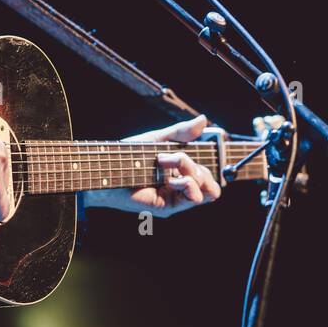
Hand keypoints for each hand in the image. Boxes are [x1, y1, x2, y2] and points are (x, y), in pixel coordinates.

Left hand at [83, 114, 221, 216]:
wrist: (107, 168)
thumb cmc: (129, 155)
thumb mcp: (159, 139)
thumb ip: (182, 133)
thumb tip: (204, 120)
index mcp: (181, 168)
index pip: (210, 166)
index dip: (219, 154)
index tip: (219, 137)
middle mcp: (181, 184)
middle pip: (210, 179)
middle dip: (198, 165)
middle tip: (177, 157)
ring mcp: (176, 196)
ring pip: (205, 188)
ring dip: (191, 171)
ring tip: (166, 163)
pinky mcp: (169, 206)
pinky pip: (193, 197)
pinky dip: (188, 184)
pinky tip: (171, 178)